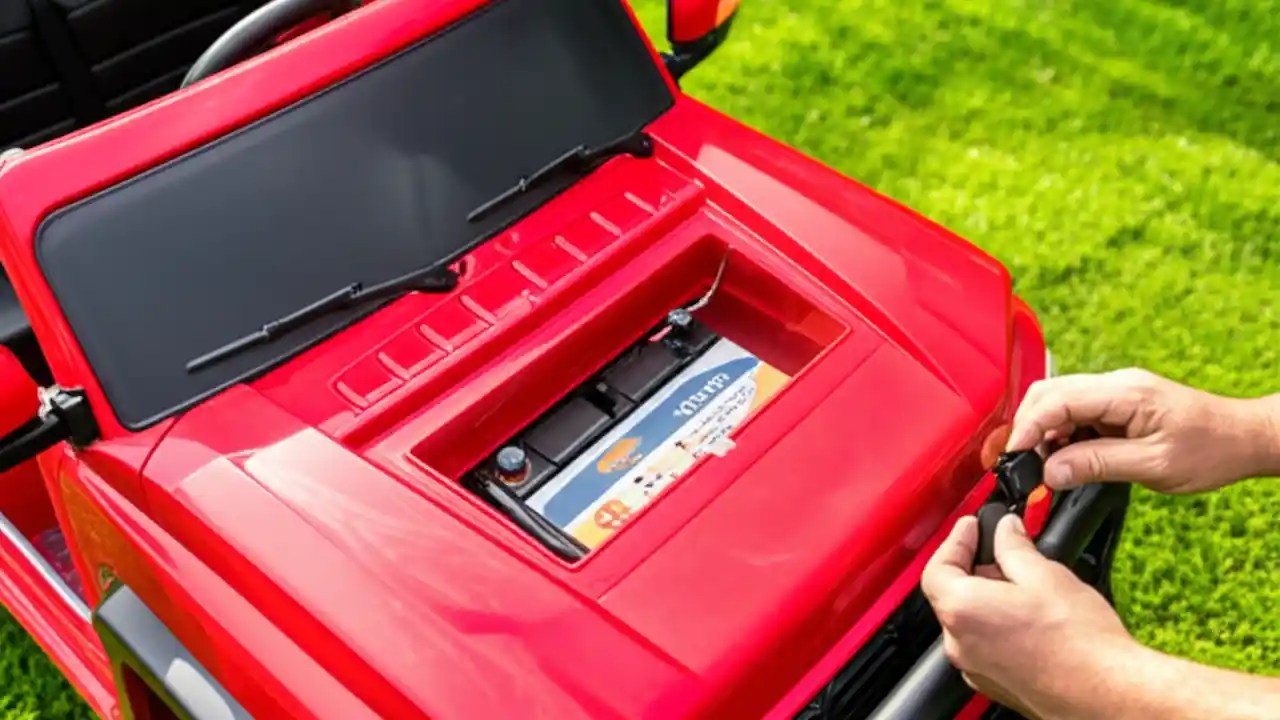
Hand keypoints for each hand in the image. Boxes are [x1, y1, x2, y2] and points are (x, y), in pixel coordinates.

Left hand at [921, 514, 1138, 719]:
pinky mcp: (997, 685)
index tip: (972, 528)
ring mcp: (977, 669)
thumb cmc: (1079, 643)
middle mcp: (960, 644)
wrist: (1108, 693)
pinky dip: (999, 625)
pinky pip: (986, 645)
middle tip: (1003, 549)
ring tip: (1025, 583)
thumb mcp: (1045, 574)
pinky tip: (1031, 616)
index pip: (937, 567)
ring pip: (970, 621)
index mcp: (962, 610)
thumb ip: (1014, 546)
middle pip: (952, 594)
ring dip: (989, 597)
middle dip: (975, 568)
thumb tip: (1005, 531)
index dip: (955, 541)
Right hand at [1006, 368, 1279, 493]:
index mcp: (1124, 393)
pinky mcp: (1117, 404)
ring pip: (1058, 402)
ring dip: (1042, 432)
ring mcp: (1115, 392)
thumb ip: (1097, 465)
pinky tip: (1063, 458)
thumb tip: (1051, 471)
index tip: (1012, 456)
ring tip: (1040, 467)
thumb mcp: (1154, 465)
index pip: (1056, 400)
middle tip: (1016, 463)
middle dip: (1025, 427)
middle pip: (1048, 394)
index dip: (1027, 427)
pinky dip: (1060, 435)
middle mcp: (1115, 384)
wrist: (1245, 438)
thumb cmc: (1212, 449)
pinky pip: (1075, 412)